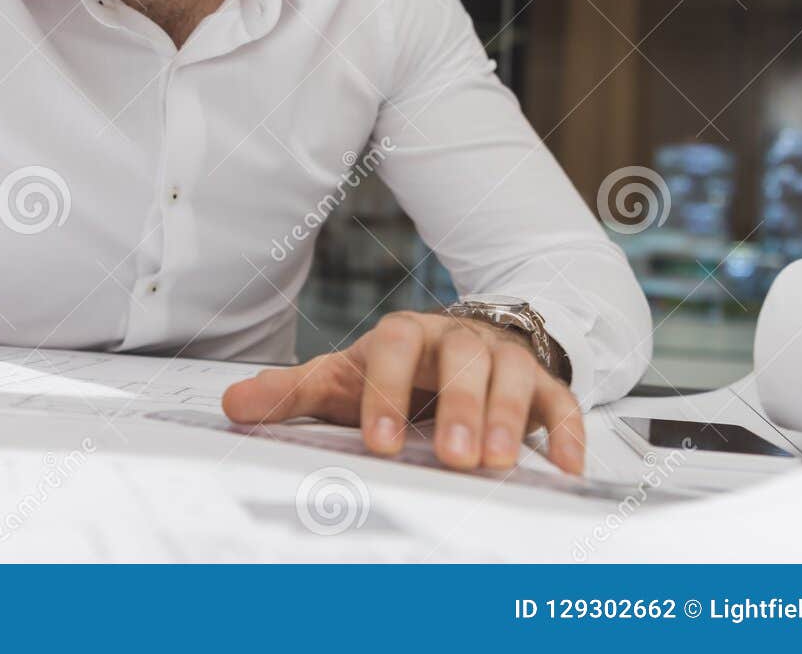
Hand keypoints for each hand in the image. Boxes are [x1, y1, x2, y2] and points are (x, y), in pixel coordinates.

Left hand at [221, 310, 584, 473]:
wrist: (462, 344)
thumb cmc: (397, 371)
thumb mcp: (343, 377)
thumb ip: (291, 392)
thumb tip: (233, 406)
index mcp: (401, 335)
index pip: (391, 350)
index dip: (384, 394)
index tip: (378, 443)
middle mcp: (455, 339)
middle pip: (459, 360)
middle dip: (458, 408)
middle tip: (454, 458)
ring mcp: (502, 358)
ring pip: (512, 376)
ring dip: (509, 419)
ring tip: (499, 463)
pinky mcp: (544, 382)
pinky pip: (562, 400)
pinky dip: (568, 431)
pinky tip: (565, 465)